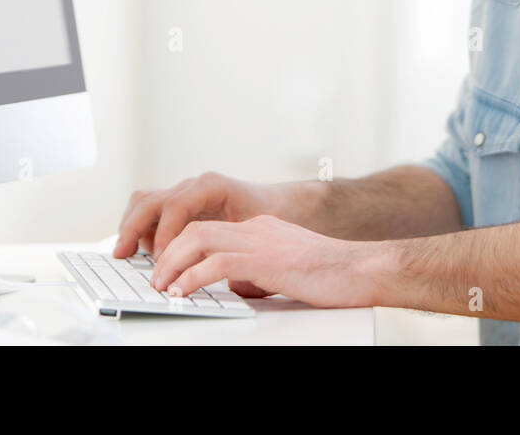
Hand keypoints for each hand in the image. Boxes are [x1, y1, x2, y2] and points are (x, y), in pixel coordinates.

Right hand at [113, 171, 285, 275]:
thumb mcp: (256, 226)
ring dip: (131, 227)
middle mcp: (192, 186)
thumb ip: (233, 242)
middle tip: (122, 255)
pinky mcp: (177, 206)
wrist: (276, 202)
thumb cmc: (269, 214)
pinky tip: (143, 252)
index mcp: (211, 186)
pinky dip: (140, 230)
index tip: (161, 257)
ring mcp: (182, 193)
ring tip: (126, 254)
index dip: (165, 231)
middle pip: (150, 200)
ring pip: (143, 202)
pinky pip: (149, 213)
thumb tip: (212, 269)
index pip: (177, 204)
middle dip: (133, 227)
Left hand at [149, 214, 390, 307]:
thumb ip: (256, 271)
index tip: (164, 267)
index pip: (208, 228)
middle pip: (196, 228)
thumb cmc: (332, 275)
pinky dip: (193, 277)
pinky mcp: (268, 259)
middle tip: (154, 279)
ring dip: (173, 263)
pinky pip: (218, 263)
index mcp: (260, 228)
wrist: (364, 270)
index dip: (179, 246)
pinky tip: (183, 291)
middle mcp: (257, 228)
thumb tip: (232, 286)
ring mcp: (262, 241)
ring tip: (161, 286)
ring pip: (200, 239)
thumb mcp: (284, 269)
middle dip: (167, 252)